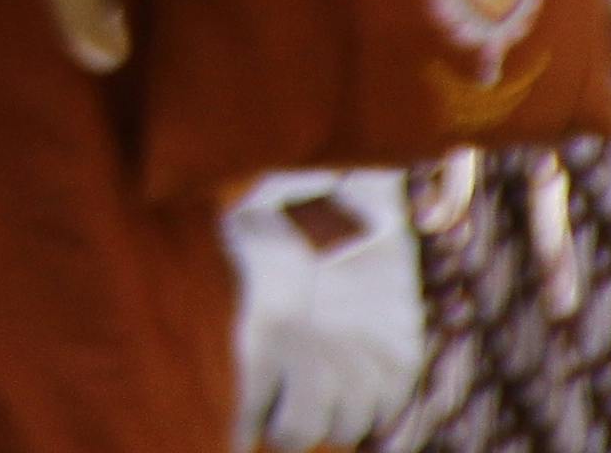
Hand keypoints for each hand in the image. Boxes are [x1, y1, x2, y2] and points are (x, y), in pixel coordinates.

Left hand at [225, 169, 421, 447]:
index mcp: (266, 328)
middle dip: (282, 433)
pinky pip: (385, 412)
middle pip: (297, 435)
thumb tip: (207, 333)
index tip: (235, 440)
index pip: (249, 412)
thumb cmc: (283, 206)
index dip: (241, 431)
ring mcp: (365, 355)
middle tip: (275, 421)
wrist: (358, 184)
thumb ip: (233, 296)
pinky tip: (350, 394)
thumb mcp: (236, 243)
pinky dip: (367, 411)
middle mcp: (316, 351)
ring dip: (325, 422)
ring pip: (344, 430)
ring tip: (314, 403)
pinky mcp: (403, 352)